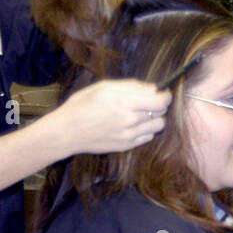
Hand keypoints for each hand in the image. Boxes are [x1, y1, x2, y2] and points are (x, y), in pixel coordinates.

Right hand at [49, 79, 170, 155]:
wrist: (67, 132)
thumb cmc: (82, 105)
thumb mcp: (103, 87)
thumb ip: (131, 86)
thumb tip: (153, 88)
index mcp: (124, 102)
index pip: (160, 101)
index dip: (165, 96)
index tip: (163, 93)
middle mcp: (129, 120)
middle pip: (161, 113)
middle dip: (159, 105)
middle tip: (149, 102)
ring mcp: (129, 135)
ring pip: (157, 126)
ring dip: (154, 118)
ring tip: (141, 114)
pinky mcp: (126, 146)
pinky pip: (148, 137)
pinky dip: (146, 130)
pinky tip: (133, 125)